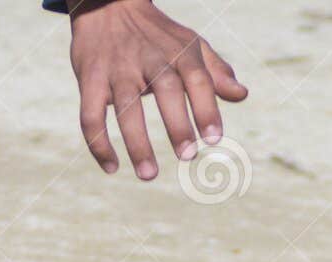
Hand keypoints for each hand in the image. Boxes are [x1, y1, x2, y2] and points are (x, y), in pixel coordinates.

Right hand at [68, 0, 247, 179]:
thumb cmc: (155, 34)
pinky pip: (91, 115)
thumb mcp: (189, 45)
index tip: (214, 139)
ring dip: (137, 142)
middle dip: (177, 124)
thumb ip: (215, 71)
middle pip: (166, 90)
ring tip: (149, 174)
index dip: (207, 108)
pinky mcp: (90, 79)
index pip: (198, 79)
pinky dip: (99, 143)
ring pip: (126, 107)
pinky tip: (112, 167)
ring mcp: (118, 69)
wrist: (109, 5)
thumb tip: (241, 95)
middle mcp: (149, 58)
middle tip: (187, 155)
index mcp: (179, 51)